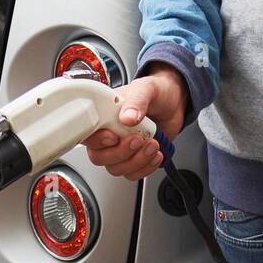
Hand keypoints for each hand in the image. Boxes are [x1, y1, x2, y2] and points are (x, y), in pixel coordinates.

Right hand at [82, 65, 188, 181]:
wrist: (174, 103)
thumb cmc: (156, 92)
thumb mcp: (147, 89)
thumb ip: (136, 101)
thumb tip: (127, 117)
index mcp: (104, 114)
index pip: (87, 134)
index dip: (97, 140)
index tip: (114, 137)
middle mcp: (109, 133)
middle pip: (99, 157)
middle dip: (120, 152)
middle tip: (138, 139)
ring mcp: (121, 148)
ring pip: (116, 168)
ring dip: (137, 160)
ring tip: (153, 144)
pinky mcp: (135, 158)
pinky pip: (132, 173)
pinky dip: (146, 168)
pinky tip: (156, 154)